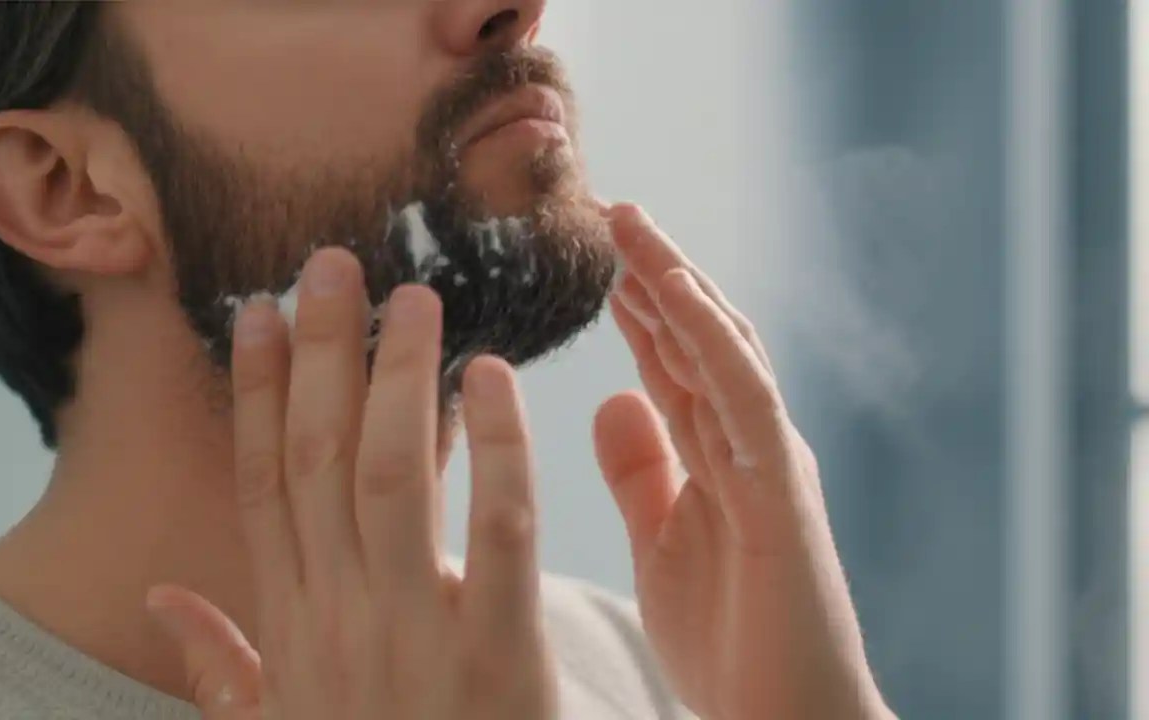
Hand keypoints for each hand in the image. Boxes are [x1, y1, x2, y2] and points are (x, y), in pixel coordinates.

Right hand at [145, 249, 556, 719]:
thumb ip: (218, 667)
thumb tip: (155, 602)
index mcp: (292, 627)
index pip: (263, 484)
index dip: (254, 393)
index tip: (254, 312)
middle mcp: (338, 618)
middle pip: (318, 457)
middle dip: (320, 355)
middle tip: (336, 264)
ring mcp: (412, 636)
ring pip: (391, 475)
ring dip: (396, 377)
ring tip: (414, 299)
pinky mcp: (496, 658)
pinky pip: (497, 531)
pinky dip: (495, 449)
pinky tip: (495, 378)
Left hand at [594, 206, 893, 719]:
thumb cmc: (732, 638)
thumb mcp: (667, 539)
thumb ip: (644, 469)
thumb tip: (614, 397)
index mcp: (715, 454)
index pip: (671, 358)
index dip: (635, 302)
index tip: (593, 249)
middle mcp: (746, 443)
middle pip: (698, 337)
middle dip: (654, 270)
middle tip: (607, 206)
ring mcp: (768, 462)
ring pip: (723, 349)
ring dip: (677, 279)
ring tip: (630, 221)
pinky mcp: (781, 494)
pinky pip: (745, 400)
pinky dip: (712, 341)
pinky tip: (672, 289)